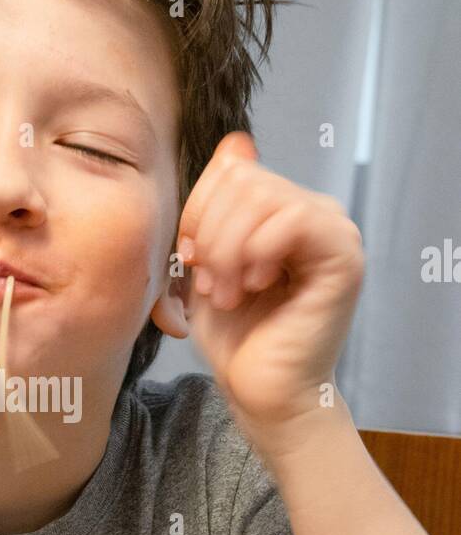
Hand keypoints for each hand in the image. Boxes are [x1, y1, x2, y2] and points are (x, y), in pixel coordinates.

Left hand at [152, 131, 364, 443]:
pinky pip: (293, 219)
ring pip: (262, 197)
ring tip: (228, 294)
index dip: (198, 210)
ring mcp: (334, 231)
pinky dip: (257, 252)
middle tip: (210, 285)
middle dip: (211, 233)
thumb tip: (237, 141)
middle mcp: (315, 212)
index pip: (232, 170)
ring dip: (228, 251)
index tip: (190, 260)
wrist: (262, 393)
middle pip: (244, 179)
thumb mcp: (207, 261)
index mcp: (283, 209)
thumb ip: (214, 205)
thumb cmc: (236, 336)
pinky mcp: (343, 256)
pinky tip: (254, 287)